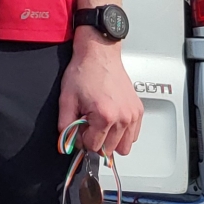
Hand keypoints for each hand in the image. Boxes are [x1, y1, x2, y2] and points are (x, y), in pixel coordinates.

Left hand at [58, 33, 142, 158]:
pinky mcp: (138, 111)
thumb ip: (65, 125)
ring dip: (111, 140)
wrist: (99, 54)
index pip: (94, 146)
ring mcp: (133, 114)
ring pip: (124, 146)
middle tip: (88, 126)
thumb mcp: (66, 99)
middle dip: (96, 141)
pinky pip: (133, 135)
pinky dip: (123, 133)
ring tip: (100, 124)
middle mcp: (123, 117)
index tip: (79, 131)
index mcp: (105, 116)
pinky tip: (111, 121)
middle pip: (110, 149)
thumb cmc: (84, 72)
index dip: (82, 140)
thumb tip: (66, 141)